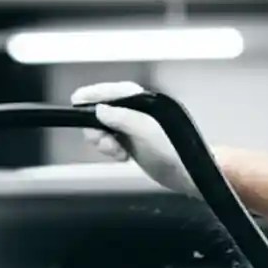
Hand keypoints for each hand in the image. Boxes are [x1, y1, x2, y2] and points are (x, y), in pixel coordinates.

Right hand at [70, 81, 196, 195]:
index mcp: (143, 103)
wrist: (190, 175)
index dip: (93, 95)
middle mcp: (138, 113)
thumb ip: (122, 118)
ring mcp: (136, 129)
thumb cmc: (177, 152)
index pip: (112, 93)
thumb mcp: (146, 131)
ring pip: (106, 128)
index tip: (77, 99)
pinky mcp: (135, 144)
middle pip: (104, 111)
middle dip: (97, 126)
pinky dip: (110, 149)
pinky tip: (120, 156)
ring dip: (103, 140)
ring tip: (115, 151)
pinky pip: (112, 141)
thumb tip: (100, 109)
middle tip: (102, 141)